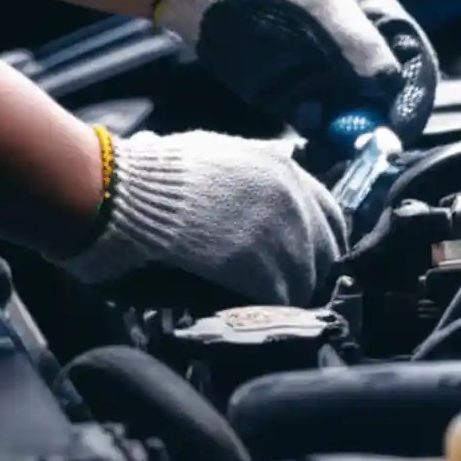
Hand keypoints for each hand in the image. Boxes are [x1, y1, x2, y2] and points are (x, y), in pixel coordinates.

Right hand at [58, 130, 347, 306]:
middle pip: (326, 251)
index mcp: (284, 168)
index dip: (321, 239)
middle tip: (287, 286)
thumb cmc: (160, 171)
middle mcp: (293, 198)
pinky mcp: (261, 268)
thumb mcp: (217, 150)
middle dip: (310, 270)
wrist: (129, 196)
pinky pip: (283, 298)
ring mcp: (281, 234)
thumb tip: (275, 161)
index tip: (311, 256)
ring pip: (307, 279)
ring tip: (265, 304)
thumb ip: (254, 161)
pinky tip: (252, 311)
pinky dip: (270, 308)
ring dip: (288, 293)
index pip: (331, 214)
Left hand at [155, 0, 437, 142]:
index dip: (412, 100)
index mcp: (378, 19)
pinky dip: (319, 143)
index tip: (397, 131)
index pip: (414, 67)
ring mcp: (329, 77)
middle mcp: (359, 53)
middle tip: (364, 150)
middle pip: (388, 101)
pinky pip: (320, 130)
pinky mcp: (299, 98)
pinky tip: (309, 148)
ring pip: (355, 121)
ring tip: (330, 151)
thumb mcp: (321, 4)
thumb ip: (359, 43)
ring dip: (348, 141)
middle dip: (379, 127)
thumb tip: (391, 84)